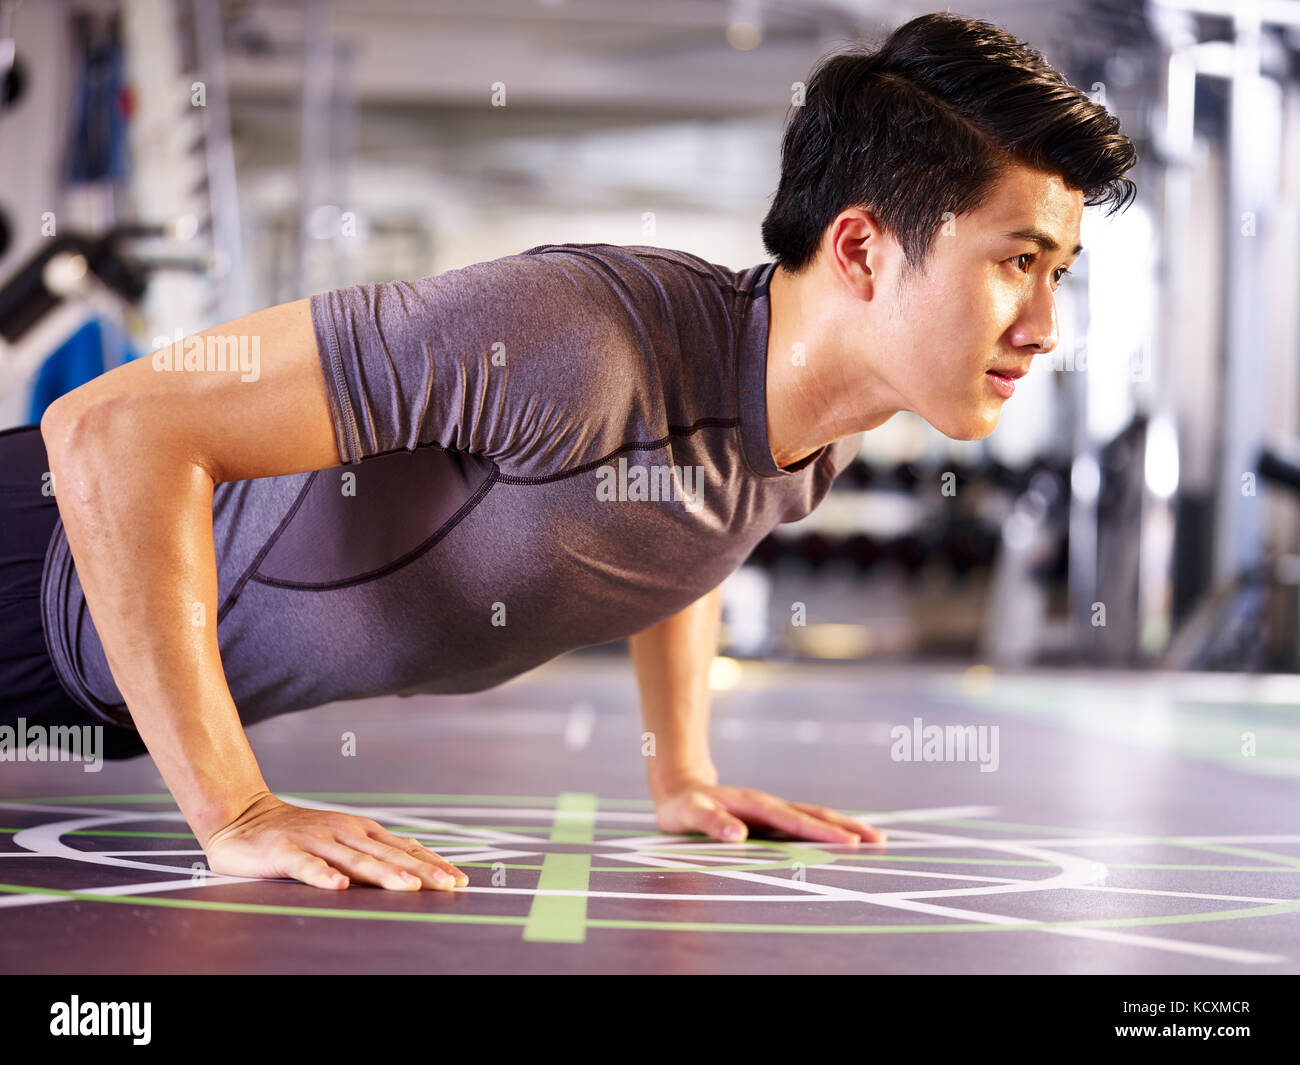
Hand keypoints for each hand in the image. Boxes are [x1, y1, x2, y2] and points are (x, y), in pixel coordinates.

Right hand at [200, 792, 469, 890]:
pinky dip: (323, 876)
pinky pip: (306, 866)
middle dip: (421, 871)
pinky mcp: (284, 852)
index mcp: (360, 830)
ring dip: (383, 874)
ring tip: (409, 888)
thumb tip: (416, 868)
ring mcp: (315, 840)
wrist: (242, 817)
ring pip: (354, 859)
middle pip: (388, 855)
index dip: (432, 863)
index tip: (459, 879)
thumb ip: (373, 853)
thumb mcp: (342, 839)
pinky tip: (339, 887)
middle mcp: (343, 832)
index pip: (404, 848)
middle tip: (448, 886)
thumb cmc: (298, 834)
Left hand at [652, 780, 886, 844]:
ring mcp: (773, 811)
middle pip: (816, 815)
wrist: (680, 789)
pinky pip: (806, 824)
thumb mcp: (688, 814)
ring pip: (815, 817)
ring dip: (845, 827)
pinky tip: (843, 841)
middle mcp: (770, 805)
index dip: (823, 833)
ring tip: (876, 839)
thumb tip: (739, 835)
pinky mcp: (772, 819)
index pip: (795, 821)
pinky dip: (829, 830)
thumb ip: (711, 823)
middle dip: (849, 828)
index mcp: (756, 805)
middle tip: (881, 841)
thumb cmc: (682, 807)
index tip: (851, 843)